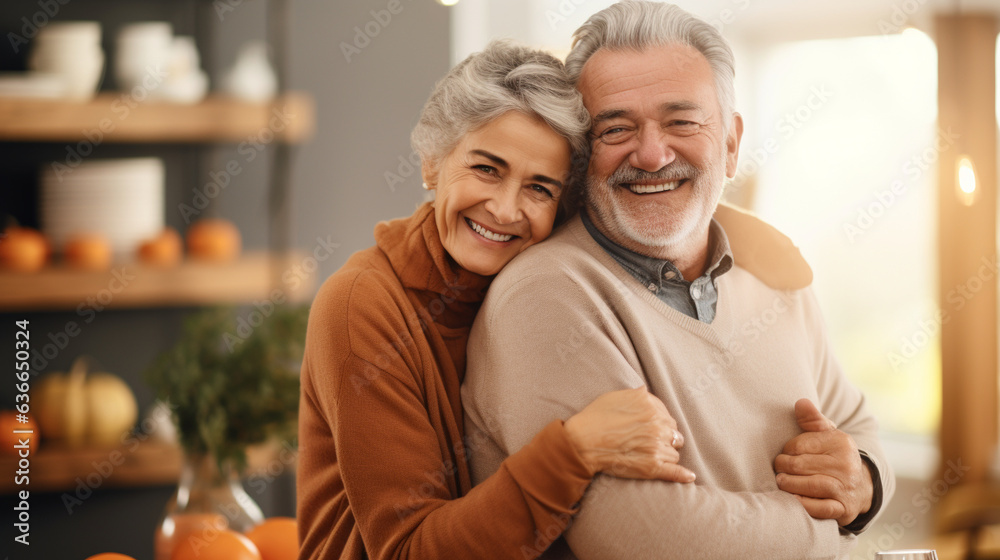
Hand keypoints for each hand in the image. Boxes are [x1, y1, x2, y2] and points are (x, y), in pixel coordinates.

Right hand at [565, 387, 694, 482]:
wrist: (581, 443)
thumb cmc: (594, 418)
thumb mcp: (616, 396)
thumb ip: (636, 395)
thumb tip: (646, 392)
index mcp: (650, 405)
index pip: (667, 416)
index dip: (659, 424)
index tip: (650, 430)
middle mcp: (657, 424)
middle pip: (674, 434)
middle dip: (665, 439)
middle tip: (648, 443)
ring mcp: (656, 446)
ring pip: (674, 452)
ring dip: (665, 454)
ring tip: (648, 456)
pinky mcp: (652, 467)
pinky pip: (675, 471)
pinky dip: (683, 475)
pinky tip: (688, 476)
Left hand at [774, 398, 872, 526]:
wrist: (861, 486)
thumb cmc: (834, 456)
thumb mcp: (827, 435)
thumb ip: (812, 419)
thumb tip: (800, 402)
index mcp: (841, 442)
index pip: (799, 445)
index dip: (786, 451)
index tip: (785, 454)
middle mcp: (847, 465)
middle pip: (800, 466)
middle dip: (783, 468)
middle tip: (778, 470)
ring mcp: (846, 488)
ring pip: (808, 486)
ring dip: (789, 485)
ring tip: (781, 482)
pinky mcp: (844, 508)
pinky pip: (819, 508)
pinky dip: (803, 504)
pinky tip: (793, 499)